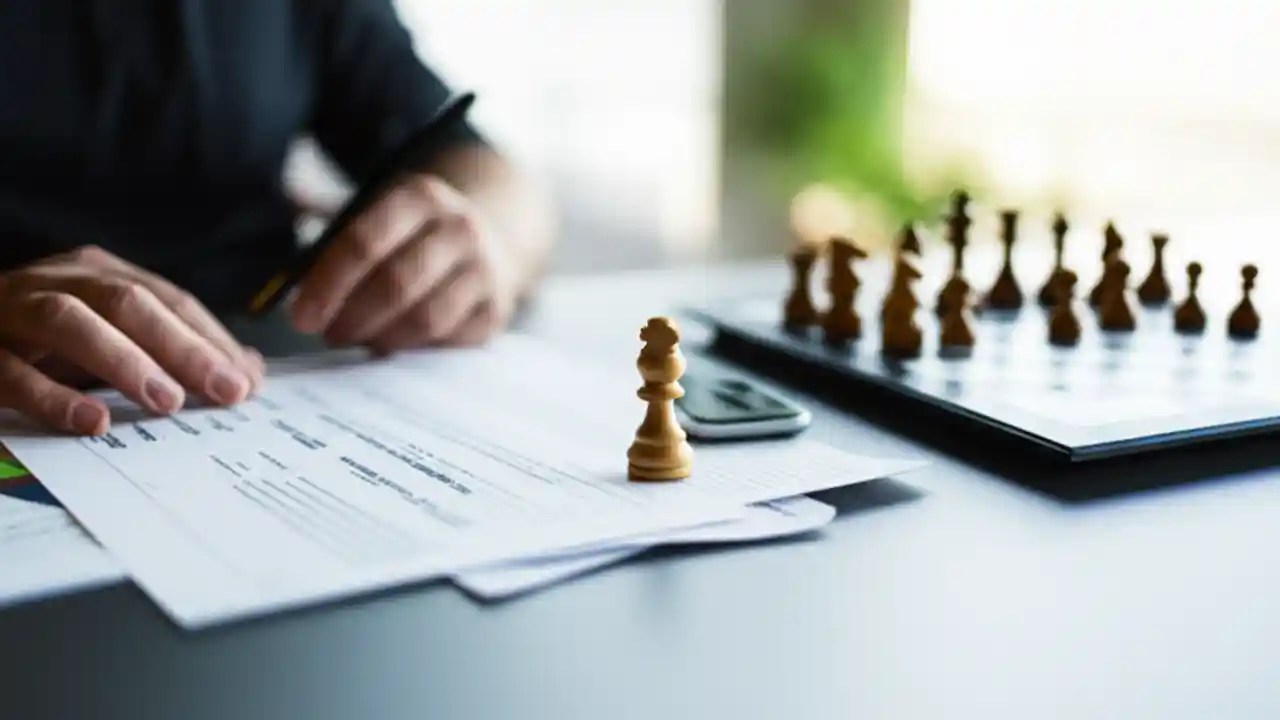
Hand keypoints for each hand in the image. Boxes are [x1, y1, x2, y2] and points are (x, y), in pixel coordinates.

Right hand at [0, 246, 264, 434]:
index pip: (167, 299)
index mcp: (97, 274)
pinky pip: (11, 372)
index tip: (246, 383)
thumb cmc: (40, 344)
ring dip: (124, 360)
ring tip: (167, 401)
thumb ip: (174, 352)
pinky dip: (53, 397)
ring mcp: (10, 311)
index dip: (209, 339)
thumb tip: (249, 372)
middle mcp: (55, 282)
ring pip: (69, 322)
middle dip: (182, 347)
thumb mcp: (111, 341)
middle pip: (127, 302)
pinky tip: (92, 420)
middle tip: (224, 390)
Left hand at [289, 174, 515, 352]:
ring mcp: (484, 269)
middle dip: (352, 318)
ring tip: (359, 340)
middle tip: (329, 335)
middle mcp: (459, 228)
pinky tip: (395, 343)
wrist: (492, 238)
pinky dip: (414, 349)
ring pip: (424, 319)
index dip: (327, 285)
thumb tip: (302, 305)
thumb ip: (341, 251)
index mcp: (420, 197)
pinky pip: (447, 341)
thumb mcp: (383, 219)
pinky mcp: (496, 309)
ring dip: (382, 339)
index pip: (365, 242)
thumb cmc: (414, 236)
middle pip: (396, 284)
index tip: (301, 318)